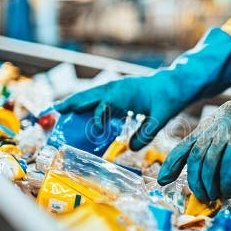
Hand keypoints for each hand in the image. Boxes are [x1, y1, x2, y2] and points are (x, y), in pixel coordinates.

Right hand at [52, 74, 181, 150]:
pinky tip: (81, 113)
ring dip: (76, 102)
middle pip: (89, 95)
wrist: (177, 82)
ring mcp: (117, 89)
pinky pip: (99, 97)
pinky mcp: (120, 92)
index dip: (98, 118)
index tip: (98, 133)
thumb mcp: (162, 116)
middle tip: (53, 111)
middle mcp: (117, 88)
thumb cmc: (170, 96)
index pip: (104, 104)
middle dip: (71, 103)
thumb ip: (147, 132)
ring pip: (92, 94)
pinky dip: (87, 103)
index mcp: (126, 92)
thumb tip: (130, 148)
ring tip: (59, 110)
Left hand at [157, 67, 230, 201]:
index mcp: (214, 121)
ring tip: (218, 197)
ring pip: (210, 160)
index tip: (163, 180)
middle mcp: (218, 122)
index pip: (186, 144)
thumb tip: (220, 171)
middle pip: (196, 156)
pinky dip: (228, 179)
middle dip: (196, 181)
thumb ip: (229, 142)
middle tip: (205, 197)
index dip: (172, 163)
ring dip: (211, 184)